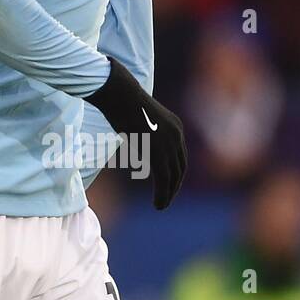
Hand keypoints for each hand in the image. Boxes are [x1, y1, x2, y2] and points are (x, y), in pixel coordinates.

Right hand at [84, 57, 186, 208]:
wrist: (119, 94)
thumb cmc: (122, 101)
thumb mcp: (138, 117)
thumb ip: (144, 132)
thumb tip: (137, 141)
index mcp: (175, 126)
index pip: (180, 156)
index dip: (175, 173)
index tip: (168, 184)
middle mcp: (177, 136)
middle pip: (180, 168)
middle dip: (174, 185)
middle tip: (166, 198)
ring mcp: (169, 144)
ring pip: (173, 177)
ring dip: (168, 194)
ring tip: (161, 205)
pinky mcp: (159, 152)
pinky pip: (164, 180)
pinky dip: (163, 195)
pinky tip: (158, 204)